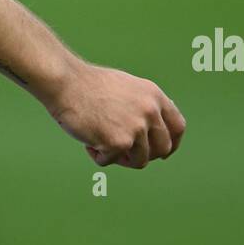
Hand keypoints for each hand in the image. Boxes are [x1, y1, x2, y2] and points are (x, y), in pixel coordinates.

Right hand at [44, 60, 185, 168]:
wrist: (66, 83)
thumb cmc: (89, 85)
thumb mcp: (127, 87)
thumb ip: (144, 105)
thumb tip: (156, 130)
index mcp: (153, 95)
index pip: (177, 127)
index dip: (172, 143)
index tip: (162, 152)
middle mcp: (150, 111)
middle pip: (162, 149)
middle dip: (145, 155)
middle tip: (123, 152)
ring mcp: (136, 127)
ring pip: (139, 161)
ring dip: (120, 157)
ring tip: (100, 142)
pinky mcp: (119, 142)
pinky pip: (111, 161)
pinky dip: (98, 156)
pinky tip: (88, 140)